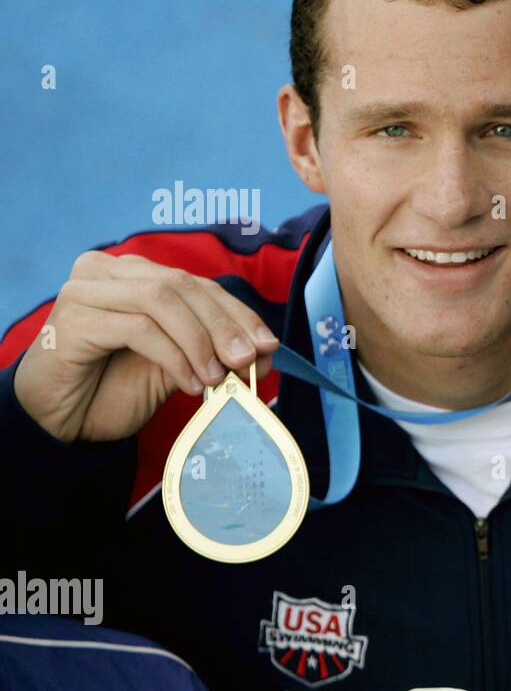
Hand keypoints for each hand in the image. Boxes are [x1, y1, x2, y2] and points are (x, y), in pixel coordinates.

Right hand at [13, 250, 279, 442]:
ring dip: (200, 341)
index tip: (268, 346)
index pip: (198, 284)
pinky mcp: (73, 319)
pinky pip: (139, 329)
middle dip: (224, 325)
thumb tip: (265, 352)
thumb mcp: (177, 366)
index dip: (238, 313)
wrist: (62, 420)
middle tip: (248, 361)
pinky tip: (190, 384)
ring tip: (216, 378)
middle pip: (183, 286)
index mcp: (134, 272)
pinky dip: (174, 357)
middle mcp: (107, 271)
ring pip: (162, 300)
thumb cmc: (116, 387)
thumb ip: (213, 351)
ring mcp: (86, 290)